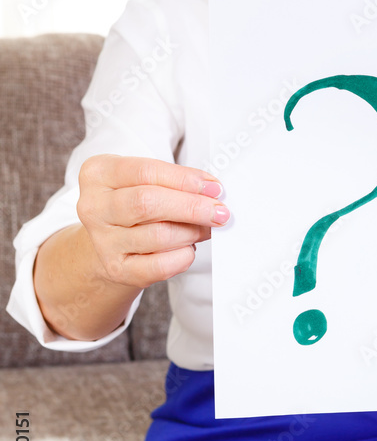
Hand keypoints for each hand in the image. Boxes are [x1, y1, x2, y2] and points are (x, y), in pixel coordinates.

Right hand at [77, 154, 230, 287]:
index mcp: (98, 174)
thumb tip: (211, 191)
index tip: (213, 188)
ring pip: (158, 235)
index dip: (184, 179)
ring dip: (191, 232)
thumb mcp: (144, 180)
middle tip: (219, 211)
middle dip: (191, 207)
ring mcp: (102, 241)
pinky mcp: (116, 269)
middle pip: (147, 203)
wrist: (110, 239)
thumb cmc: (133, 202)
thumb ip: (173, 180)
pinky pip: (159, 266)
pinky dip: (182, 256)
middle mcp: (94, 207)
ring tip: (205, 228)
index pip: (146, 171)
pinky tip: (189, 248)